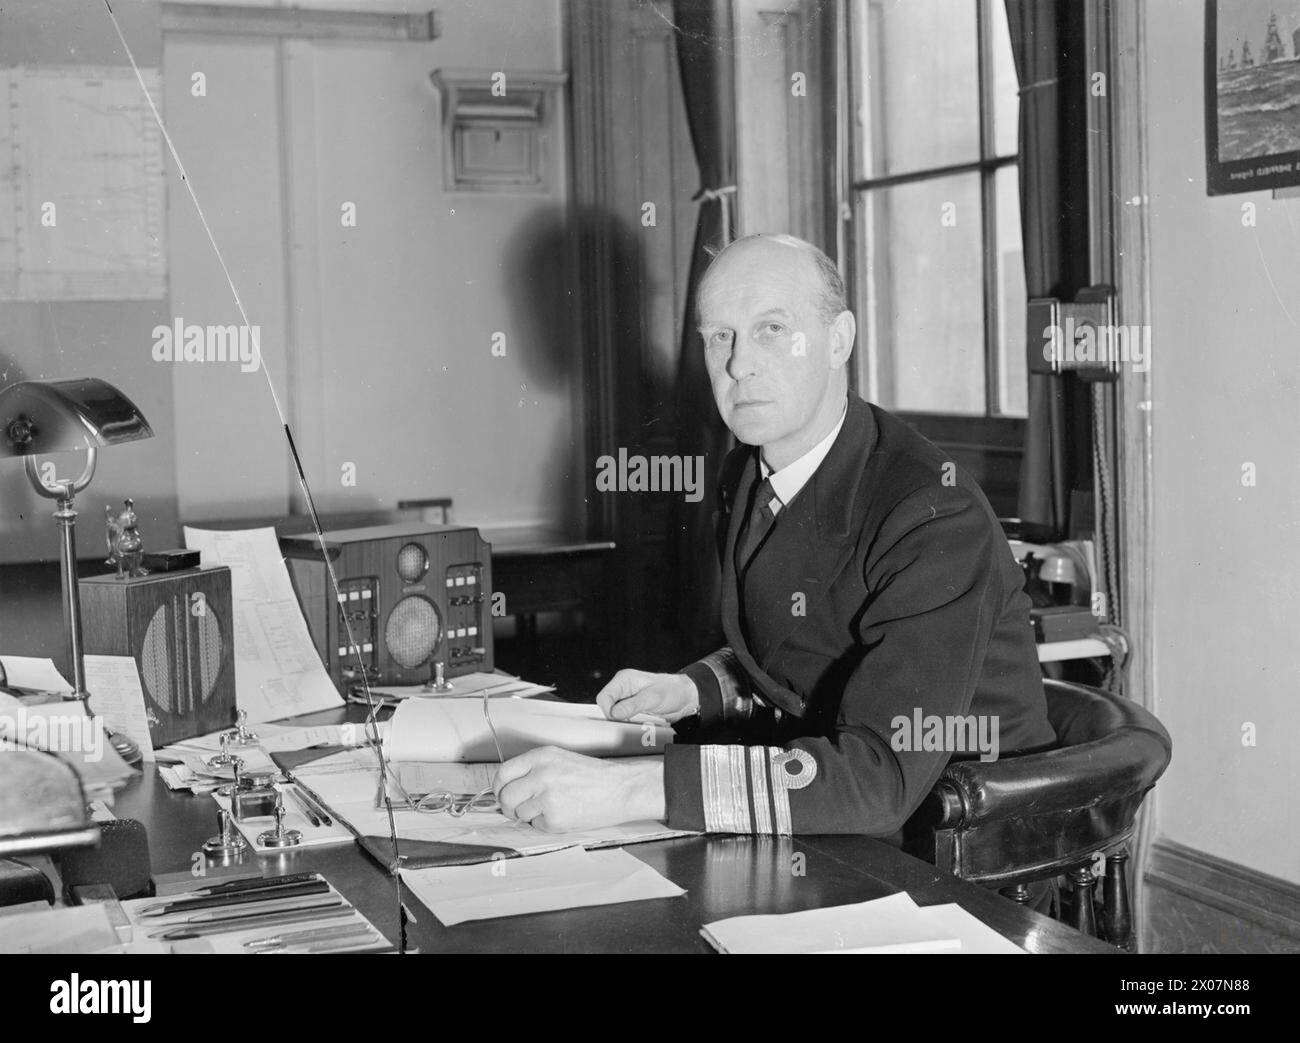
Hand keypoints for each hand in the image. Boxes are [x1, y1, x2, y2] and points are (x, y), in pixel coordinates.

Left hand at [493, 746, 664, 832]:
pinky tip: (563, 815)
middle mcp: (540, 775)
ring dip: (530, 816)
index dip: (499, 787)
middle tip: (520, 809)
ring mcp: (546, 797)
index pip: (503, 773)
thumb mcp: (560, 759)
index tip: (502, 794)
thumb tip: (509, 787)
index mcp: (541, 757)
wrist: (620, 789)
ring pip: (519, 814)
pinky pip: (536, 826)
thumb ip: (533, 769)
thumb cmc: (594, 776)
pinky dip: (545, 825)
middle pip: (505, 797)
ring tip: (552, 808)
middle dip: (509, 807)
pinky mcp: (554, 819)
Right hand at [596, 669, 699, 723]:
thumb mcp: (652, 698)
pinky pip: (624, 719)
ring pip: (614, 714)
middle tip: (631, 720)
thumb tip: (614, 712)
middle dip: (617, 717)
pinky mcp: (632, 708)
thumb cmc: (672, 691)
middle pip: (607, 706)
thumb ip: (632, 705)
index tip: (620, 718)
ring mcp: (627, 699)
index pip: (604, 697)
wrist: (684, 698)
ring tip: (639, 719)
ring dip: (624, 721)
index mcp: (624, 680)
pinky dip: (630, 723)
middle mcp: (623, 688)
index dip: (609, 710)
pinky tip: (640, 721)